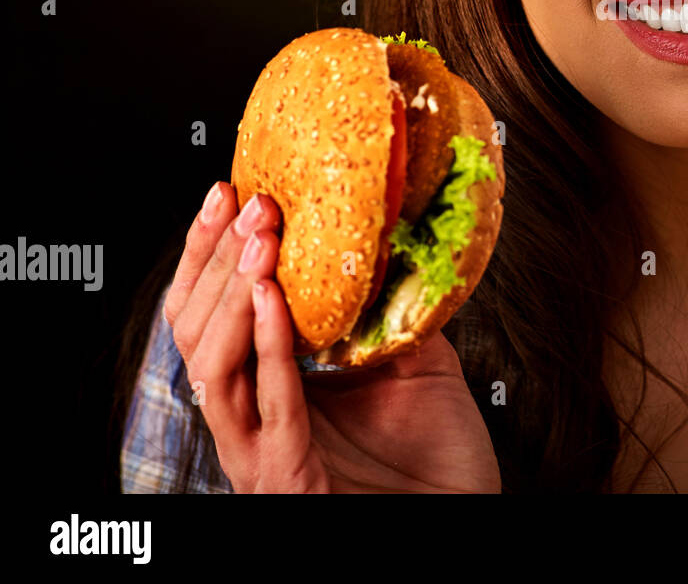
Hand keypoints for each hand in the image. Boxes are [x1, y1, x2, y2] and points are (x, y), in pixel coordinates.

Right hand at [164, 181, 500, 492]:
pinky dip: (268, 347)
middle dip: (217, 261)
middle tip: (248, 202)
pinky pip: (268, 406)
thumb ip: (391, 305)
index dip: (213, 254)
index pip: (214, 313)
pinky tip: (272, 298)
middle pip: (195, 333)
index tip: (230, 192)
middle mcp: (253, 422)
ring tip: (261, 240)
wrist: (466, 521)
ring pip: (214, 367)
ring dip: (235, 294)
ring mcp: (262, 453)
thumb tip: (393, 235)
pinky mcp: (287, 478)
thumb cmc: (438, 459)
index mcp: (271, 393)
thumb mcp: (413, 360)